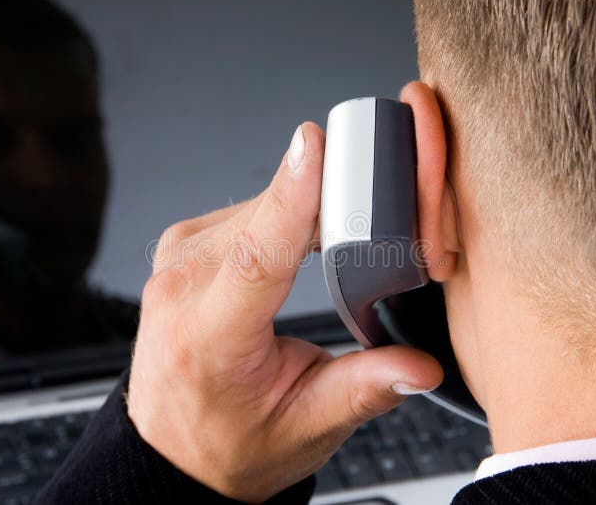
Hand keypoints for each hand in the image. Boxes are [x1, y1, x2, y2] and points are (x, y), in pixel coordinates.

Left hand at [127, 122, 442, 501]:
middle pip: (264, 219)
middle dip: (328, 197)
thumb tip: (420, 367)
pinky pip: (241, 211)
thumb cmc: (230, 445)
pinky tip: (307, 223)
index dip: (292, 196)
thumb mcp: (306, 428)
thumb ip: (364, 390)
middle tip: (385, 197)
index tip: (314, 144)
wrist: (175, 452)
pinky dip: (281, 210)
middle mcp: (181, 292)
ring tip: (352, 220)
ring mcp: (175, 262)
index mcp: (209, 339)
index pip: (257, 257)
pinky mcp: (182, 247)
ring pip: (254, 206)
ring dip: (306, 203)